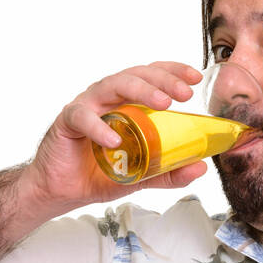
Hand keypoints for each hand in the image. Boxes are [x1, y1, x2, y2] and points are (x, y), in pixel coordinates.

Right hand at [23, 61, 207, 209]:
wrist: (63, 190)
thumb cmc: (98, 173)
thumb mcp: (142, 174)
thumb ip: (169, 172)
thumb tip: (199, 168)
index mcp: (126, 103)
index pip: (151, 76)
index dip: (172, 72)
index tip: (195, 77)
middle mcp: (107, 99)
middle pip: (136, 76)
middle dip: (163, 80)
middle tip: (184, 93)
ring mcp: (87, 106)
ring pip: (112, 85)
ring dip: (139, 91)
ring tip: (161, 103)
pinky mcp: (67, 121)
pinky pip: (83, 117)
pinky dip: (99, 127)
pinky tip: (114, 140)